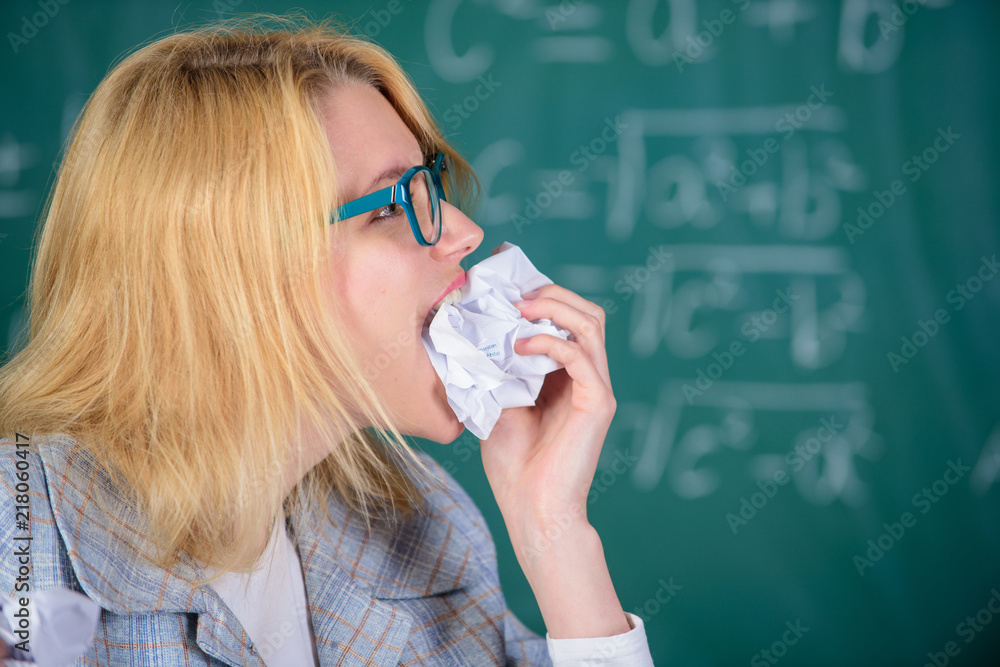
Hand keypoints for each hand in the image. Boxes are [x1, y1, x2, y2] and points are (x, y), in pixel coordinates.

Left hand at [481, 283, 614, 533]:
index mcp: (566, 374)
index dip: (540, 294)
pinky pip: (581, 355)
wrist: (532, 509)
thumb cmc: (514, 464)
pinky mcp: (599, 403)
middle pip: (586, 311)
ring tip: (518, 309)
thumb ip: (497, 367)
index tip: (503, 285)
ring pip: (590, 323)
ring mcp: (597, 387)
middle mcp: (587, 376)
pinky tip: (519, 346)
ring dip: (552, 307)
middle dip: (550, 293)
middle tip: (513, 294)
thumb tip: (474, 329)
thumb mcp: (497, 402)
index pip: (566, 317)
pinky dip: (550, 341)